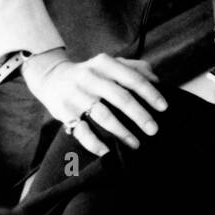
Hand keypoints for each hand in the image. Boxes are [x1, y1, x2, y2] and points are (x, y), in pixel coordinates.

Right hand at [21, 49, 165, 155]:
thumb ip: (135, 68)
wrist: (51, 77)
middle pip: (120, 98)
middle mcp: (90, 78)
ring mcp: (76, 96)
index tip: (164, 108)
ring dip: (121, 132)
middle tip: (154, 130)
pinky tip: (107, 151)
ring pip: (103, 116)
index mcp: (104, 64)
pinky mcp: (65, 113)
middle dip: (140, 115)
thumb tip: (157, 81)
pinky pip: (81, 131)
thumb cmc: (92, 73)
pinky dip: (94, 143)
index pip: (132, 78)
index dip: (150, 93)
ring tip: (136, 144)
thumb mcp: (110, 64)